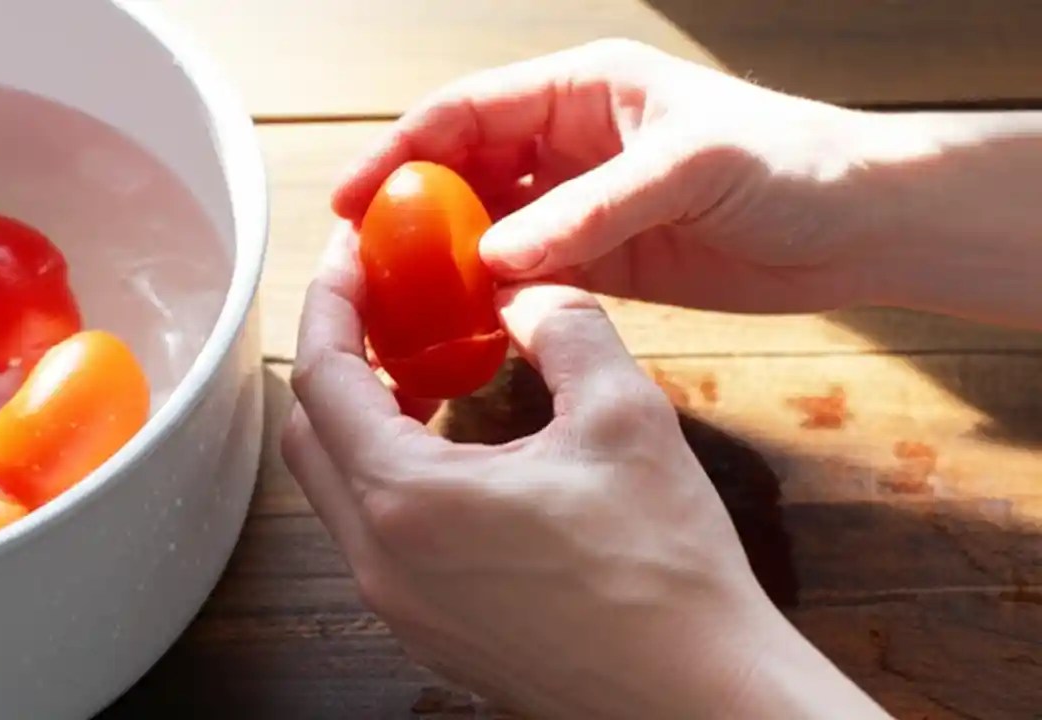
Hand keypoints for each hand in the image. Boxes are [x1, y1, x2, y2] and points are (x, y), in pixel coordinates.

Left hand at [282, 227, 890, 718]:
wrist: (697, 698)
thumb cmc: (666, 571)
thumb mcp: (625, 416)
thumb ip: (564, 327)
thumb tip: (528, 289)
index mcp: (408, 500)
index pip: (323, 377)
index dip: (332, 301)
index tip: (351, 255)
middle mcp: (382, 560)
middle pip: (310, 434)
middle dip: (335, 356)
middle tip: (381, 304)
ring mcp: (400, 604)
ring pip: (338, 486)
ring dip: (360, 417)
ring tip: (418, 366)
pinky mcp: (429, 628)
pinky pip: (375, 532)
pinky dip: (387, 472)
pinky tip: (450, 446)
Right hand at [331, 39, 885, 313]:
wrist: (858, 224)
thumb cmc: (789, 163)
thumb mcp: (688, 169)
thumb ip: (589, 210)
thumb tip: (494, 255)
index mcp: (582, 90)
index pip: (467, 111)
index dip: (401, 150)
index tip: (352, 198)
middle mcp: (570, 142)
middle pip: (463, 170)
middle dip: (410, 210)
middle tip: (363, 262)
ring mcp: (582, 204)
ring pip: (488, 226)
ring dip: (447, 259)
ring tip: (401, 302)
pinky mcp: (602, 260)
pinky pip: (527, 274)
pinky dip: (493, 296)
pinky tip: (464, 323)